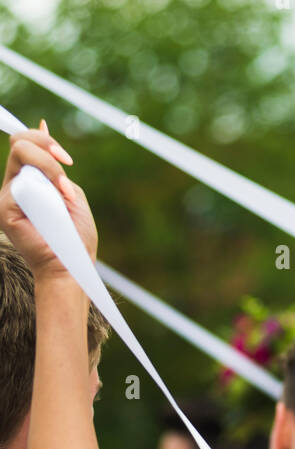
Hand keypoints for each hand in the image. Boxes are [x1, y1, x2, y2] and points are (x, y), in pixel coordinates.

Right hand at [0, 121, 97, 277]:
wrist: (72, 266)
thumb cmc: (74, 237)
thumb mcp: (69, 192)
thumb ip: (56, 166)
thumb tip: (43, 123)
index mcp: (28, 182)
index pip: (25, 143)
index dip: (43, 139)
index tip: (67, 159)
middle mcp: (13, 186)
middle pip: (20, 141)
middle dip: (47, 146)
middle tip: (67, 165)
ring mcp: (7, 196)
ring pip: (20, 153)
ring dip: (51, 168)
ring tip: (66, 195)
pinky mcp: (5, 208)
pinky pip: (22, 179)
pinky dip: (45, 186)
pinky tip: (59, 204)